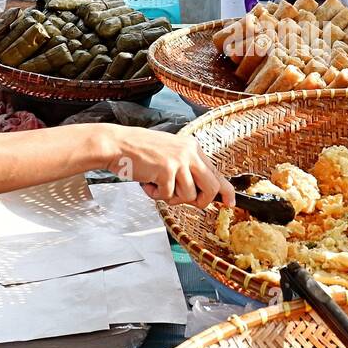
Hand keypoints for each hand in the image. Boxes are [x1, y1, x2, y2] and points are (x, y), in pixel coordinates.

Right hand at [103, 126, 235, 209]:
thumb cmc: (140, 152)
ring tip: (157, 186)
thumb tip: (202, 194)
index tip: (230, 203)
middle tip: (186, 202)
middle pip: (211, 187)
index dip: (225, 191)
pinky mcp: (166, 170)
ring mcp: (178, 161)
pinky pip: (168, 196)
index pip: (216, 172)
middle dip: (201, 201)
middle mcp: (189, 152)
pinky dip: (156, 195)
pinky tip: (147, 183)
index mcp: (192, 148)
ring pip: (189, 195)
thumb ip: (187, 170)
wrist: (117, 145)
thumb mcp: (170, 155)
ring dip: (171, 197)